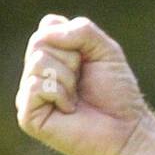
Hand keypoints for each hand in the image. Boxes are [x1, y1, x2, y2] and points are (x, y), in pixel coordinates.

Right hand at [15, 14, 154, 154]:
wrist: (126, 128)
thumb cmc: (116, 91)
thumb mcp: (106, 49)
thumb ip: (81, 30)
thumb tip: (46, 33)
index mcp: (52, 55)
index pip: (48, 26)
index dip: (73, 37)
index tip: (88, 59)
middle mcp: (36, 73)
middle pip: (40, 41)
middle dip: (71, 57)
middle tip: (84, 80)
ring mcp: (29, 94)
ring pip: (38, 62)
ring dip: (68, 77)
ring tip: (77, 96)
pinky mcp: (28, 115)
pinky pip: (36, 86)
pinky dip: (61, 93)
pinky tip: (70, 109)